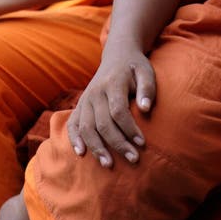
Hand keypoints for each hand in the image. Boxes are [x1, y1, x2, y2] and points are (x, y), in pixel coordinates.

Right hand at [67, 46, 155, 167]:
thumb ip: (147, 88)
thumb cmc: (135, 66)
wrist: (117, 55)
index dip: (130, 129)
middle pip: (103, 123)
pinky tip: (81, 154)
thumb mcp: (146, 71)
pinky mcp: (80, 105)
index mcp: (113, 83)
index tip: (142, 143)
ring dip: (97, 148)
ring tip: (109, 164)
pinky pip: (73, 124)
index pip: (119, 111)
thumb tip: (146, 109)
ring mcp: (86, 99)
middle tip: (133, 159)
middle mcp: (96, 92)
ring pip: (86, 127)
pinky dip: (74, 139)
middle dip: (118, 144)